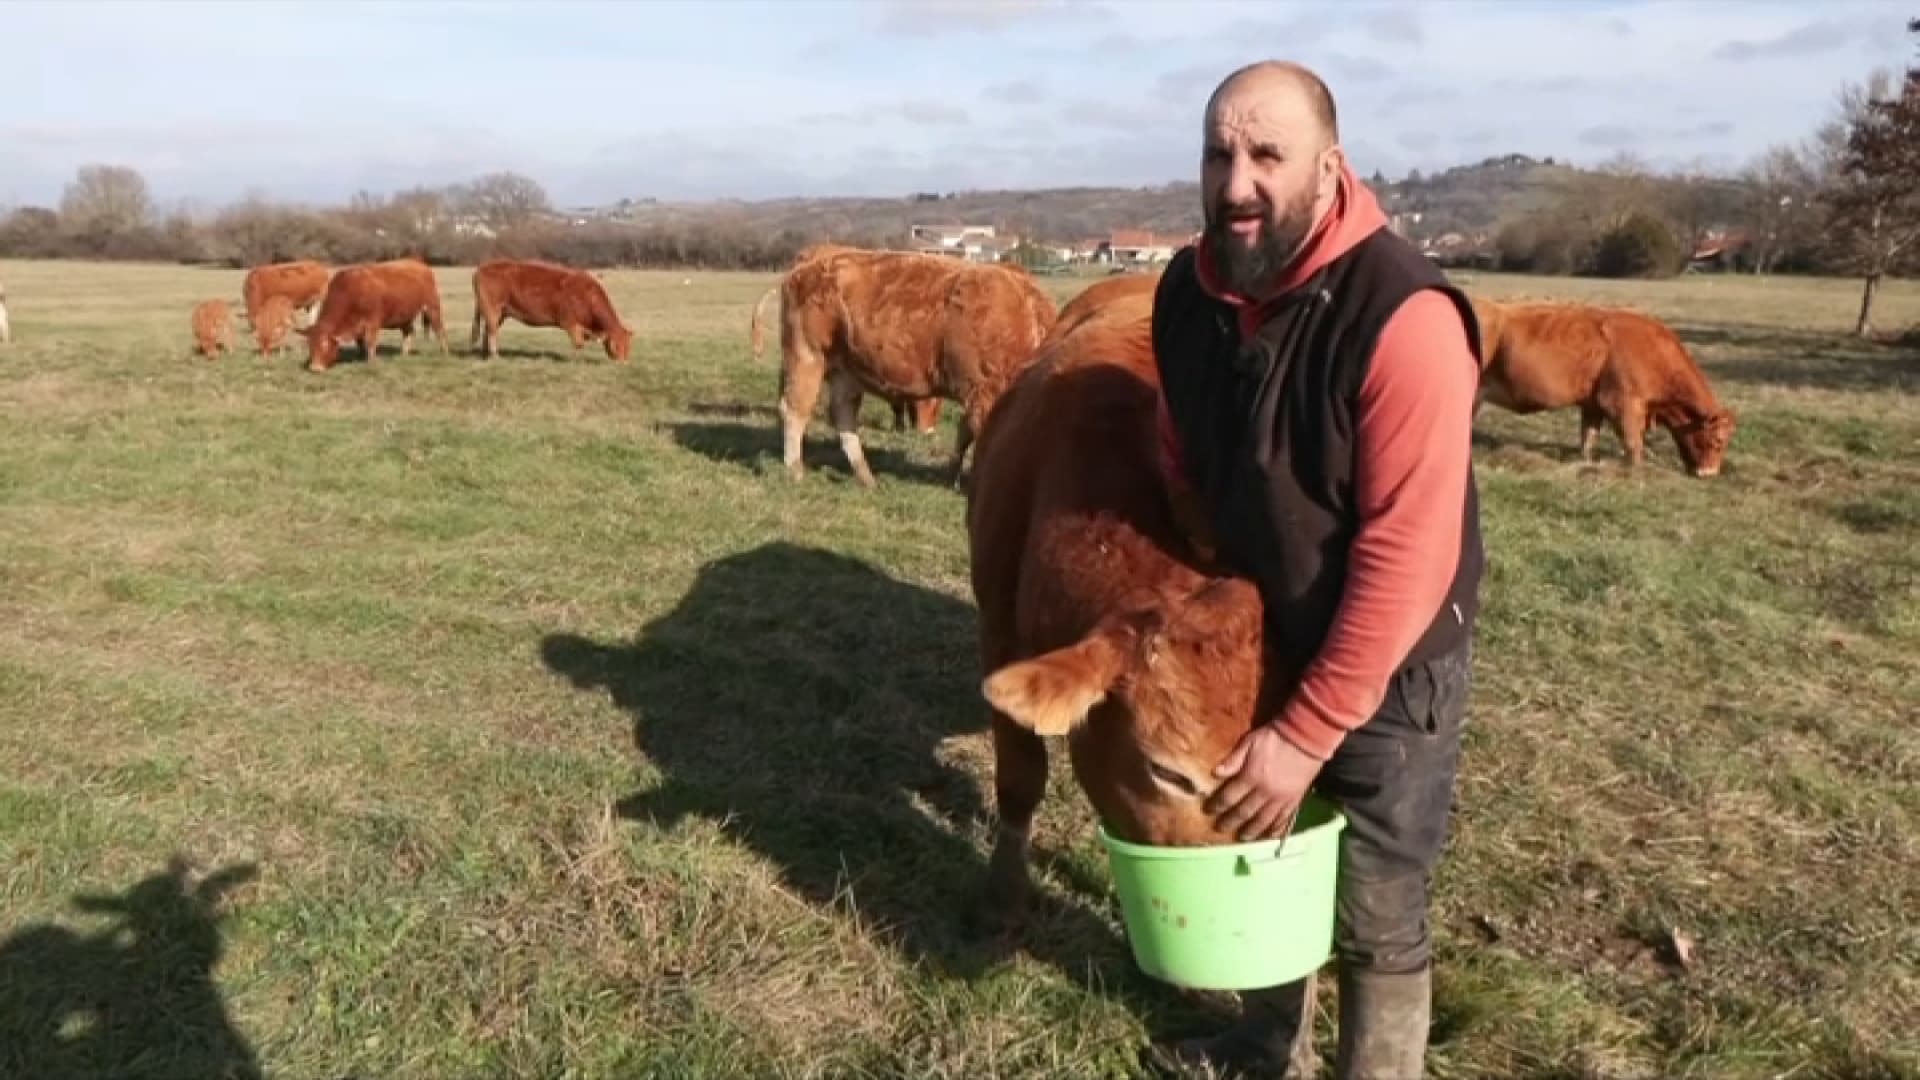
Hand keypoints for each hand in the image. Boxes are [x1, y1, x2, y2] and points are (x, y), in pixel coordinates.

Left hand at [1205, 725, 1322, 841]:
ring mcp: (1281, 799)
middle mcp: (1264, 792)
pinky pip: (1283, 820)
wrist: (1307, 737)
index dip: (1217, 805)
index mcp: (1251, 777)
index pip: (1229, 797)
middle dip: (1230, 822)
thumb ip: (1233, 760)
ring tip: (1242, 838)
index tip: (1208, 811)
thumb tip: (1215, 774)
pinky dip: (1274, 829)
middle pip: (1244, 812)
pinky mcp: (1294, 801)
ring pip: (1263, 821)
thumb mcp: (1250, 742)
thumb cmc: (1274, 737)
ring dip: (1251, 831)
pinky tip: (1268, 835)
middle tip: (1220, 829)